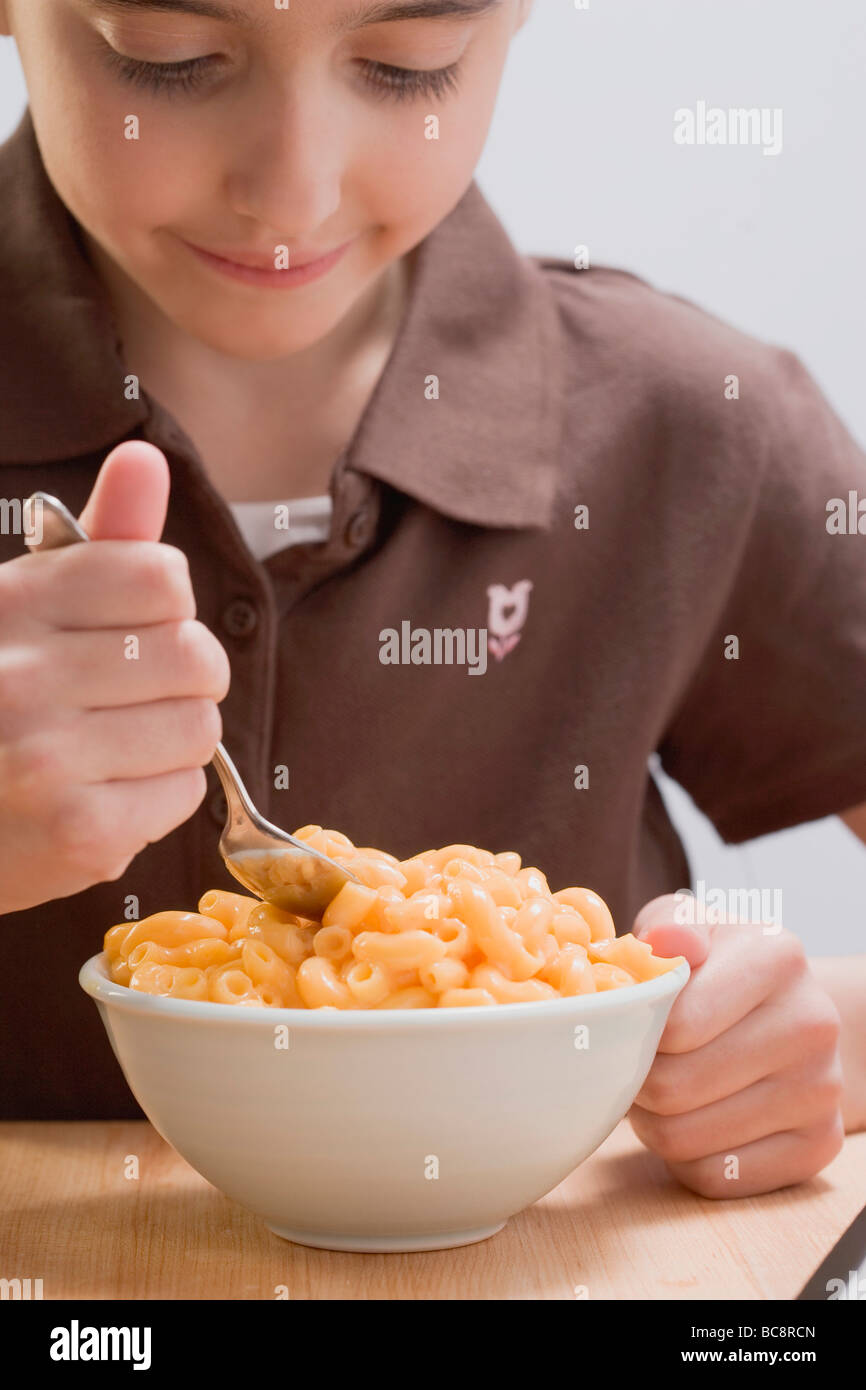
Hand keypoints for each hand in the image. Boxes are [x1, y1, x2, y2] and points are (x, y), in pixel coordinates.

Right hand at [0, 441, 229, 913]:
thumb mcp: (29, 608)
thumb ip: (101, 540)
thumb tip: (146, 458)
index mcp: (12, 602)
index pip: (162, 578)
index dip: (167, 609)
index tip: (134, 630)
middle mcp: (21, 676)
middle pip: (196, 656)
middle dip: (183, 679)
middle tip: (134, 697)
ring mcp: (45, 760)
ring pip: (201, 727)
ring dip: (174, 740)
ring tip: (116, 748)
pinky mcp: (77, 833)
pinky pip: (186, 792)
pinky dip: (160, 796)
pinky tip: (108, 794)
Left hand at [627, 893, 844, 1196]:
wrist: (792, 1016)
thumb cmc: (721, 968)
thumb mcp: (691, 926)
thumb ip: (669, 926)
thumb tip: (666, 943)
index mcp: (778, 958)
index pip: (675, 1024)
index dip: (635, 1033)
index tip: (630, 1025)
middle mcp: (812, 1023)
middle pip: (673, 1088)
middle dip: (637, 1081)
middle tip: (635, 1064)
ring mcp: (821, 1091)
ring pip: (684, 1139)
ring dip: (652, 1122)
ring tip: (661, 1089)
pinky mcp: (817, 1148)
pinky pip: (713, 1177)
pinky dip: (685, 1158)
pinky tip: (694, 1120)